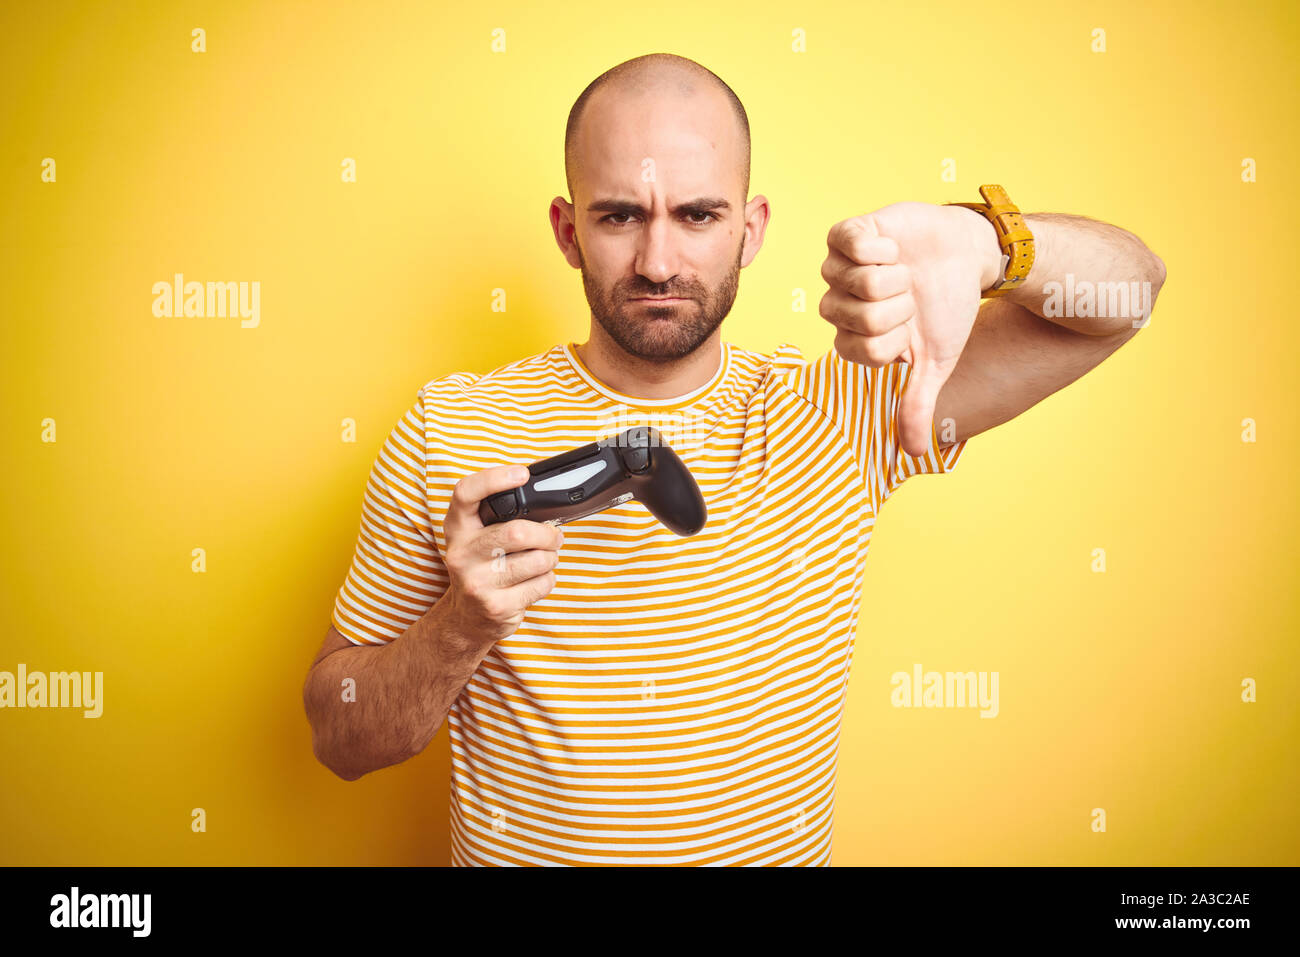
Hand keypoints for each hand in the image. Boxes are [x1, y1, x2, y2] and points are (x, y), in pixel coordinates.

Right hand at [441, 465, 562, 644]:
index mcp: (457, 529)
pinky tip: (536, 580)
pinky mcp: (497, 606)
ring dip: (551, 558)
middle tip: (554, 536)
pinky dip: (548, 579)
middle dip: (547, 533)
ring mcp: (478, 583)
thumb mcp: (476, 538)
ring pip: (537, 560)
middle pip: (517, 532)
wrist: (465, 620)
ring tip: (544, 559)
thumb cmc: (481, 568)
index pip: (466, 493)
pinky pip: (542, 584)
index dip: (494, 478)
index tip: (522, 473)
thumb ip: (499, 515)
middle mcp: (462, 554)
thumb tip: (543, 490)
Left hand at [819, 201, 1001, 455]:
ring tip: (905, 272)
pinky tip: (894, 250)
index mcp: (853, 338)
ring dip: (893, 277)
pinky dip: (882, 250)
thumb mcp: (935, 361)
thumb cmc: (945, 309)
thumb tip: (916, 453)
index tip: (910, 330)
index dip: (896, 338)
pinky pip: (850, 244)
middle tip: (910, 297)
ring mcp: (840, 269)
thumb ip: (917, 402)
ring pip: (854, 281)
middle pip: (857, 317)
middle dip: (898, 307)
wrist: (966, 257)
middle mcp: (839, 305)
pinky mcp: (849, 234)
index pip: (863, 350)